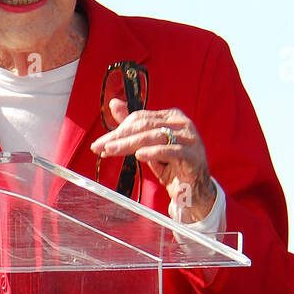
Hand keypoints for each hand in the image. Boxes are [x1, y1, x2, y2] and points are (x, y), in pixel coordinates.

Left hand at [91, 99, 215, 221]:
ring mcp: (189, 138)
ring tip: (112, 151)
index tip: (100, 144)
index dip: (118, 130)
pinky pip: (171, 151)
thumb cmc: (171, 165)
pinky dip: (153, 152)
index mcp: (170, 117)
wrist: (192, 189)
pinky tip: (139, 155)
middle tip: (100, 147)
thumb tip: (114, 104)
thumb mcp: (148, 145)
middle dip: (119, 137)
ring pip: (154, 136)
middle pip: (144, 125)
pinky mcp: (193, 155)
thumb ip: (133, 126)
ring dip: (129, 144)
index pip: (139, 118)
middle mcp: (181, 123)